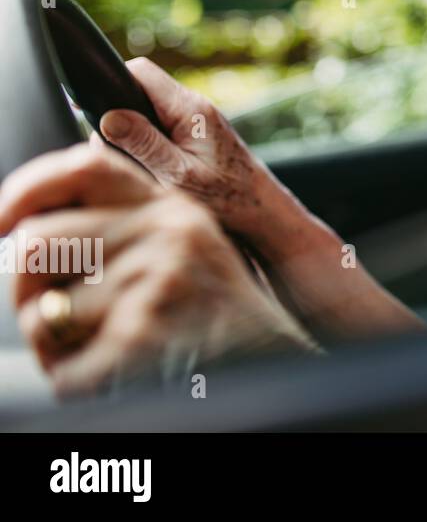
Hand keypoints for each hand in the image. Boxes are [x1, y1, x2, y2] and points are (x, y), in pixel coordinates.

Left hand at [0, 144, 318, 397]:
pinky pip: (66, 367)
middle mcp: (168, 231)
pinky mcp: (146, 334)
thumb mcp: (187, 246)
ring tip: (95, 350)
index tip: (1, 222)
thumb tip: (37, 216)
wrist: (279, 365)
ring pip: (42, 312)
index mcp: (172, 205)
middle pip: (37, 243)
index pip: (82, 166)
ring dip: (54, 345)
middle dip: (24, 291)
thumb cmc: (220, 315)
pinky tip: (112, 375)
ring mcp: (158, 280)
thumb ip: (130, 221)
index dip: (26, 190)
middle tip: (48, 315)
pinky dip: (76, 381)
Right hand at [98, 58, 426, 341]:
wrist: (265, 216)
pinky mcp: (199, 139)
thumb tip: (109, 116)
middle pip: (140, 91)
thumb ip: (142, 144)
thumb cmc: (229, 200)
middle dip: (119, 116)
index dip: (112, 84)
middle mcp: (195, 108)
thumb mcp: (177, 176)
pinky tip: (152, 175)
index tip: (95, 114)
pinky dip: (149, 149)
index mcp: (190, 109)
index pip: (140, 71)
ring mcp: (198, 123)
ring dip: (133, 137)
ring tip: (137, 169)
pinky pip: (162, 132)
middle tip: (116, 153)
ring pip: (149, 114)